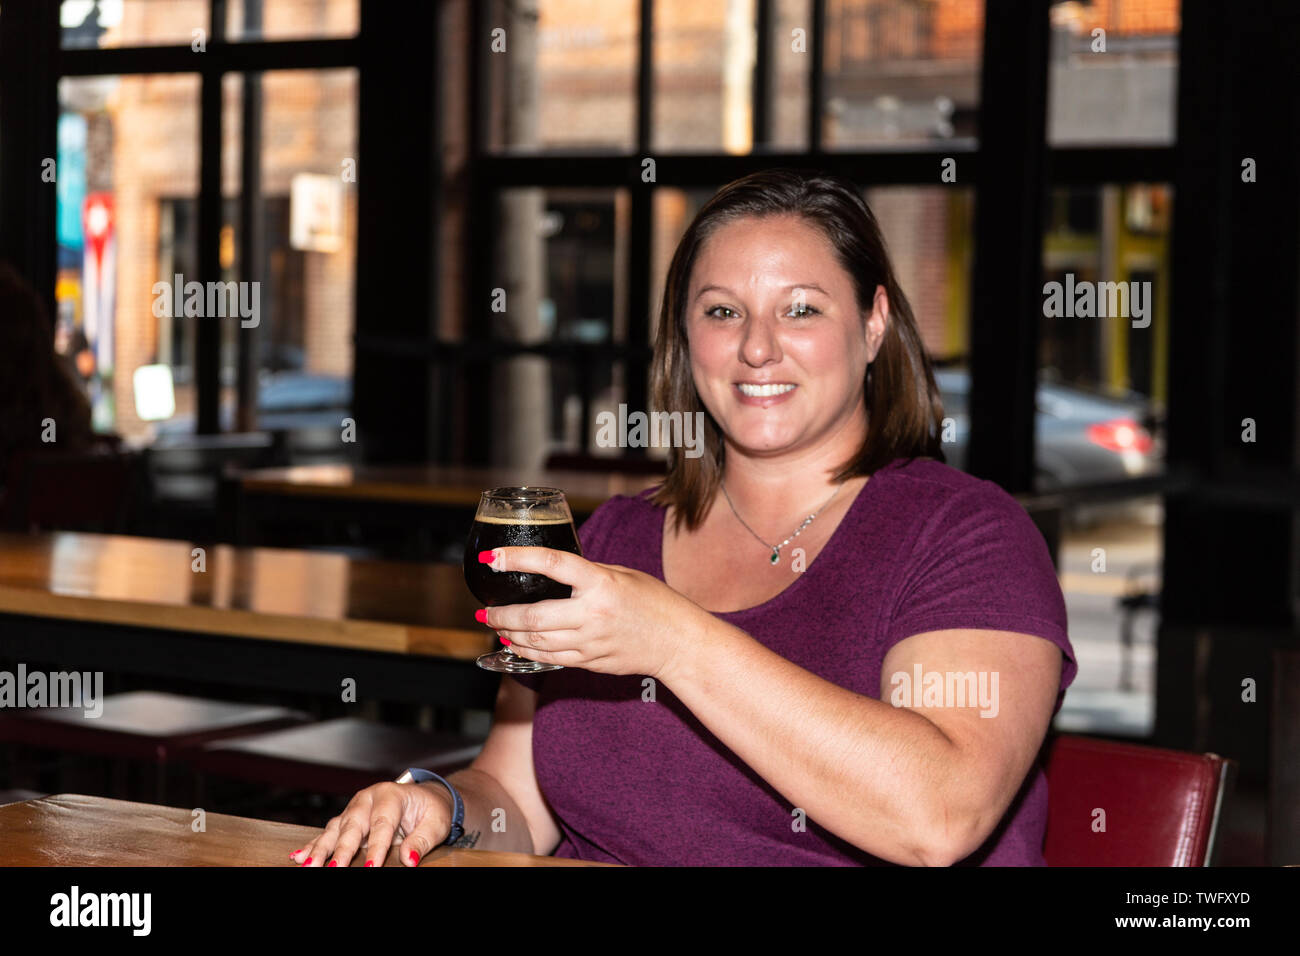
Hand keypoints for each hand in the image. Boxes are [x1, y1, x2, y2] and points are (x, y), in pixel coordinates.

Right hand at [288, 781, 451, 866]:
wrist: (425, 797)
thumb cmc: (431, 810)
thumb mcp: (436, 823)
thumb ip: (422, 840)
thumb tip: (409, 860)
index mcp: (392, 795)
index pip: (383, 824)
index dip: (377, 847)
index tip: (372, 867)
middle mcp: (369, 798)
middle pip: (352, 825)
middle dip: (341, 849)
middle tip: (334, 869)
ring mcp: (355, 807)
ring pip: (335, 829)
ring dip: (320, 848)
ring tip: (307, 865)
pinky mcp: (347, 818)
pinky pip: (328, 831)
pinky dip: (313, 845)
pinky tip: (299, 856)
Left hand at [478, 547, 703, 679]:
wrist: (678, 642)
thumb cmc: (654, 602)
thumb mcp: (621, 574)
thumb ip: (586, 574)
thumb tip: (551, 571)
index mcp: (601, 583)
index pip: (551, 564)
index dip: (517, 558)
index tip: (493, 557)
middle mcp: (593, 614)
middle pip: (533, 617)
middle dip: (502, 614)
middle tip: (485, 609)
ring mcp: (591, 642)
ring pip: (537, 642)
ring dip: (510, 634)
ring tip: (496, 625)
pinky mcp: (590, 662)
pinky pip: (550, 659)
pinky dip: (528, 651)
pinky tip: (517, 644)